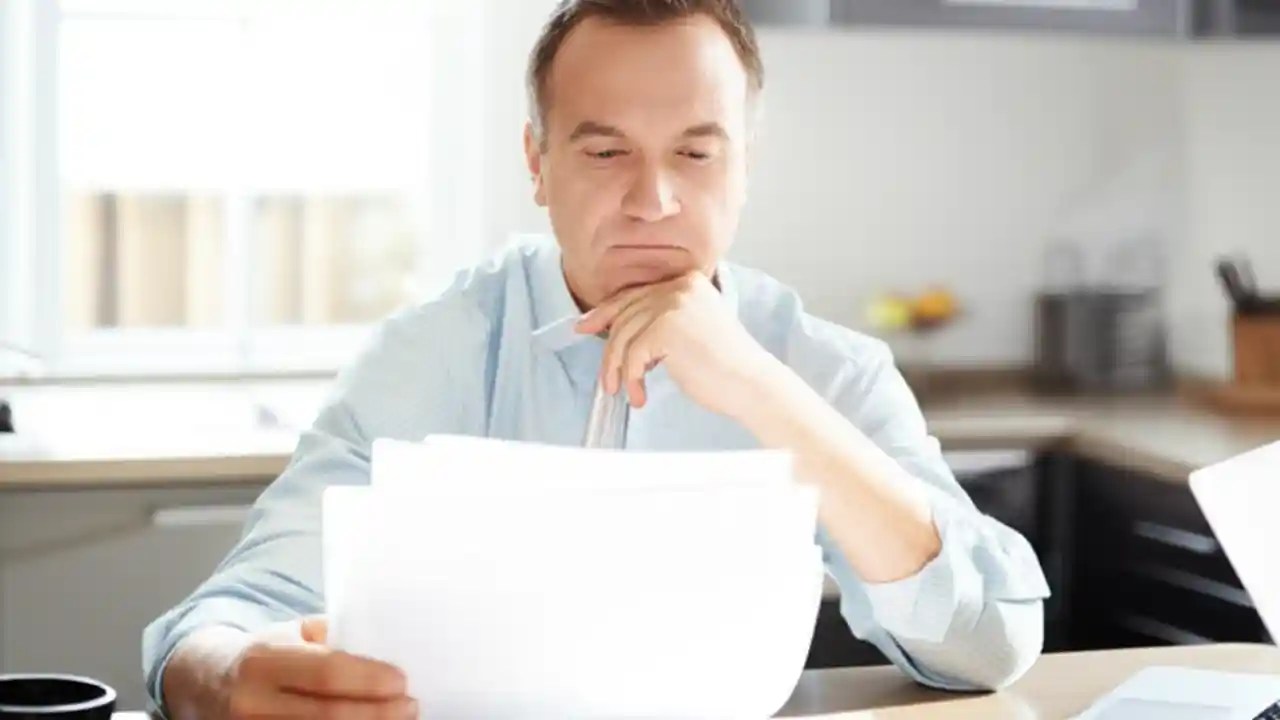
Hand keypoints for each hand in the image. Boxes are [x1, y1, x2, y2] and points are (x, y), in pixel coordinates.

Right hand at [222, 617, 416, 718]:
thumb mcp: (290, 632)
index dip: (369, 679)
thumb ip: (331, 637)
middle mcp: (253, 703)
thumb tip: (382, 649)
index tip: (402, 681)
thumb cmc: (263, 653)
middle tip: (410, 706)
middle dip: (378, 713)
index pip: (327, 672)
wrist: (204, 681)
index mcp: (263, 660)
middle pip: (329, 716)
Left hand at [575, 272, 777, 418]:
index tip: (585, 327)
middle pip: (625, 314)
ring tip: (623, 392)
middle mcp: (680, 287)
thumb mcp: (689, 332)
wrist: (751, 385)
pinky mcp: (668, 327)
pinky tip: (640, 395)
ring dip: (617, 369)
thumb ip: (658, 321)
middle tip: (606, 378)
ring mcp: (674, 304)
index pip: (635, 294)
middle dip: (608, 349)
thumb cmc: (723, 368)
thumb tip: (614, 330)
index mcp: (687, 282)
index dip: (605, 312)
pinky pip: (632, 354)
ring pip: (624, 335)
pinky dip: (631, 378)